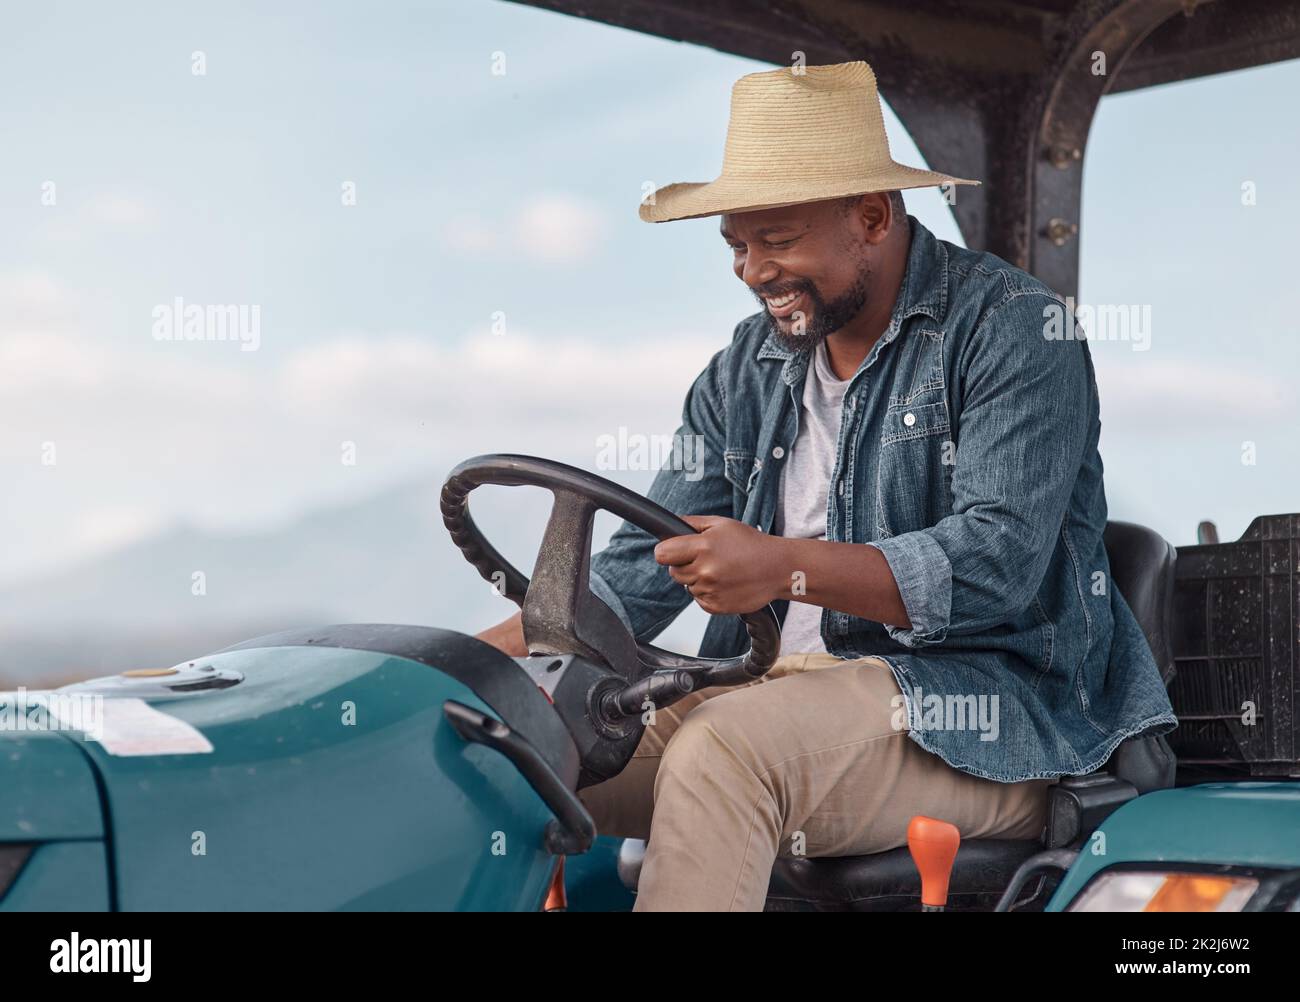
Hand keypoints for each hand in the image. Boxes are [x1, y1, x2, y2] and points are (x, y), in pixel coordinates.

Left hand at [654, 515, 786, 615]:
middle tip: (707, 558)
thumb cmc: (752, 544)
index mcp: (702, 547)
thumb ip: (691, 523)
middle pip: (673, 572)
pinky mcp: (715, 606)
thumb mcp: (721, 524)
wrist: (777, 568)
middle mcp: (704, 571)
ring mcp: (710, 590)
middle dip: (685, 565)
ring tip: (722, 570)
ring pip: (687, 586)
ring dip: (698, 580)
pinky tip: (725, 583)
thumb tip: (669, 525)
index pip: (662, 554)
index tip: (674, 550)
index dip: (667, 551)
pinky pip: (698, 600)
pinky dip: (707, 593)